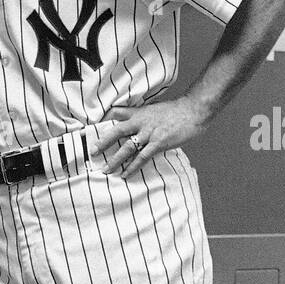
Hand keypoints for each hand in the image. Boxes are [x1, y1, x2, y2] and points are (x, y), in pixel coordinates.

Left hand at [94, 95, 208, 177]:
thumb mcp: (152, 109)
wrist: (193, 111)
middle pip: (117, 132)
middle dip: (103, 143)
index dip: (104, 122)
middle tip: (92, 153)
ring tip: (107, 170)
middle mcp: (141, 122)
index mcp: (139, 113)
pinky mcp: (159, 143)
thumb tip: (120, 115)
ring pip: (128, 147)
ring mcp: (150, 133)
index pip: (117, 115)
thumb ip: (136, 113)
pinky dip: (133, 166)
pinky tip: (125, 174)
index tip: (91, 131)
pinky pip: (143, 157)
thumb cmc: (174, 111)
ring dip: (116, 160)